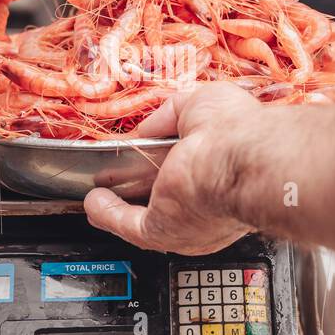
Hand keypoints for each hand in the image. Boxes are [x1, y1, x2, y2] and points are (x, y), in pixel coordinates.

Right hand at [84, 82, 259, 253]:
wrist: (240, 158)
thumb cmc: (237, 130)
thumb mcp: (201, 105)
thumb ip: (171, 115)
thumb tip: (147, 126)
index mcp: (221, 173)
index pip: (191, 178)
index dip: (166, 170)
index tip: (144, 163)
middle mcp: (205, 202)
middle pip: (165, 203)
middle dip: (140, 195)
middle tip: (115, 183)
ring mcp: (184, 218)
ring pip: (144, 220)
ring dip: (118, 209)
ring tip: (97, 196)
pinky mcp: (163, 229)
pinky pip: (130, 226)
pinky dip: (109, 215)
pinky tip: (94, 202)